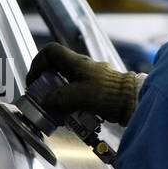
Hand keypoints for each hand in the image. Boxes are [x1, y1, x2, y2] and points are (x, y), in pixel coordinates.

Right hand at [25, 42, 140, 124]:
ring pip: (66, 83)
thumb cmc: (111, 94)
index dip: (37, 64)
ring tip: (57, 111)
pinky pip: (77, 94)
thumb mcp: (79, 97)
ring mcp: (90, 78)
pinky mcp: (97, 90)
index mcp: (76, 63)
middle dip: (46, 84)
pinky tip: (72, 117)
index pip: (50, 52)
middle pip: (56, 69)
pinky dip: (70, 104)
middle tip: (43, 98)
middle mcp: (82, 68)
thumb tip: (45, 102)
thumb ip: (58, 99)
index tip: (33, 80)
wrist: (134, 101)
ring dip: (58, 97)